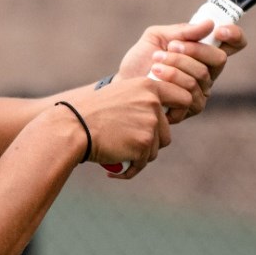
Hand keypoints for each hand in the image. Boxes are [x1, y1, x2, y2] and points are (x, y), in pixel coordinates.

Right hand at [66, 71, 197, 179]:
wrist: (73, 127)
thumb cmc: (90, 114)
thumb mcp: (120, 95)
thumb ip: (142, 101)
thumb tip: (160, 119)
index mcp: (148, 86)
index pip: (183, 97)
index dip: (177, 112)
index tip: (166, 121)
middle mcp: (153, 103)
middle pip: (166, 132)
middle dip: (150, 142)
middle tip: (128, 144)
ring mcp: (150, 123)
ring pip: (156, 148)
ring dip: (140, 155)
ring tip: (117, 153)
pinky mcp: (144, 144)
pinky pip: (143, 162)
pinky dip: (131, 168)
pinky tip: (114, 166)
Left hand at [115, 19, 247, 123]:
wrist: (122, 85)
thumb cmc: (141, 60)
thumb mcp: (156, 37)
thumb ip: (181, 30)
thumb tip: (208, 24)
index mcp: (204, 53)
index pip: (234, 44)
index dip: (234, 35)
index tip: (218, 30)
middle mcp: (208, 73)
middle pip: (219, 59)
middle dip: (193, 50)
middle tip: (171, 47)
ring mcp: (201, 92)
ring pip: (202, 76)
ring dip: (175, 65)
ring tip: (154, 63)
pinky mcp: (189, 109)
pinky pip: (190, 94)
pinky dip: (169, 81)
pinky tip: (153, 79)